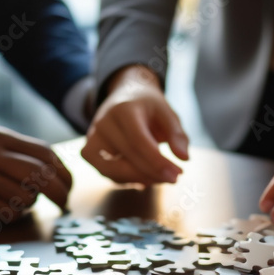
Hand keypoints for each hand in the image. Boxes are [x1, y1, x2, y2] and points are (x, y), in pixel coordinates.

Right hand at [0, 127, 72, 216]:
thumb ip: (27, 155)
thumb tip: (63, 177)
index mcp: (2, 137)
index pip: (45, 154)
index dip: (64, 173)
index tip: (69, 187)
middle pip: (39, 175)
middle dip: (58, 193)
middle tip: (63, 204)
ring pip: (25, 196)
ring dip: (31, 204)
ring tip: (20, 202)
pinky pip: (8, 211)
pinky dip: (14, 214)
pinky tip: (5, 209)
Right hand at [83, 65, 188, 185]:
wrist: (124, 94)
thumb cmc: (148, 106)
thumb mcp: (167, 112)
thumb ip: (177, 134)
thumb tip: (184, 158)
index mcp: (123, 109)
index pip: (138, 141)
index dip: (157, 162)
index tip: (177, 173)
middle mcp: (103, 124)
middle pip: (127, 157)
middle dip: (153, 173)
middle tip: (175, 178)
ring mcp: (92, 139)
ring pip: (113, 171)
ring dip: (140, 179)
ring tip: (162, 178)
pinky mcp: (89, 153)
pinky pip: (107, 174)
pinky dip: (127, 180)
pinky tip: (146, 178)